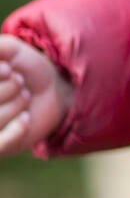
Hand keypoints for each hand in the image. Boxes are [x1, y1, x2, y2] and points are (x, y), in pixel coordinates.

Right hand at [0, 34, 73, 156]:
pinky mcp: (1, 148)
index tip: (8, 68)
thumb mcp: (10, 50)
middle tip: (20, 80)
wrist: (56, 91)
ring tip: (26, 96)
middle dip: (6, 88)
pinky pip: (1, 144)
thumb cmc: (27, 68)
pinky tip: (26, 118)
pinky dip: (15, 130)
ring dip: (14, 105)